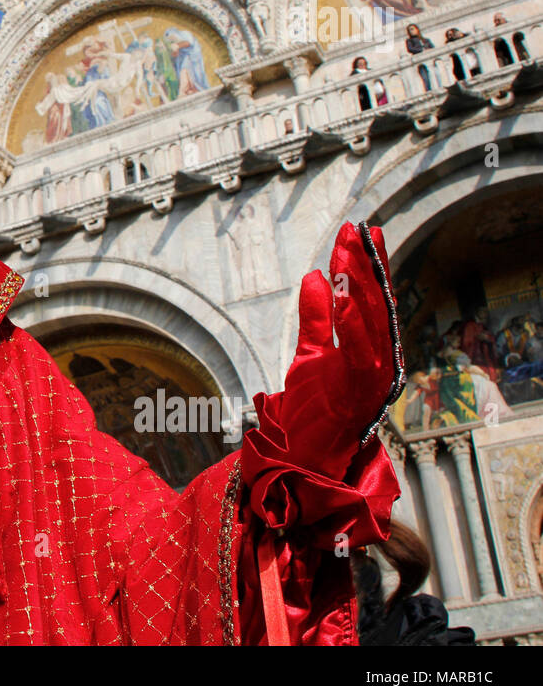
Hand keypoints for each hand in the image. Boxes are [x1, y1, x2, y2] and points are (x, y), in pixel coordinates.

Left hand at [250, 222, 405, 483]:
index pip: (374, 300)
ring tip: (345, 253)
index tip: (362, 231)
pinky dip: (351, 322)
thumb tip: (315, 275)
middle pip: (377, 305)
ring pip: (373, 324)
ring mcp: (374, 377)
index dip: (371, 266)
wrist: (304, 455)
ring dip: (357, 287)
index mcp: (373, 351)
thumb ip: (315, 317)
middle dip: (364, 266)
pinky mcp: (359, 392)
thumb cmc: (312, 409)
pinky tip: (339, 294)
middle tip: (352, 230)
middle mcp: (381, 361)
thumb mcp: (309, 353)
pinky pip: (359, 351)